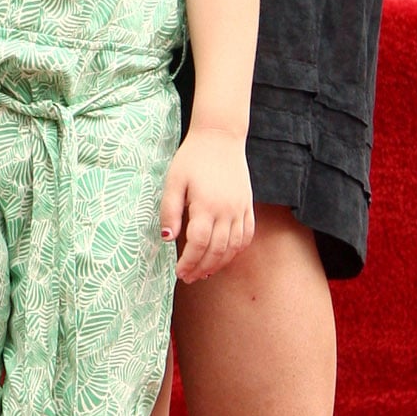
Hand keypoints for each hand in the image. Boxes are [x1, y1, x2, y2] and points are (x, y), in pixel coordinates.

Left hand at [160, 130, 254, 282]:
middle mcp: (227, 211)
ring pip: (234, 247)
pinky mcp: (248, 205)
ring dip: (220, 263)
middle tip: (189, 278)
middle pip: (217, 250)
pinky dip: (237, 250)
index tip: (179, 272)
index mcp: (206, 205)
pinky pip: (247, 235)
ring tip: (205, 272)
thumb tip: (168, 238)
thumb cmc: (192, 158)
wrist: (220, 138)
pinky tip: (226, 257)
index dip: (189, 262)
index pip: (199, 244)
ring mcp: (241, 209)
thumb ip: (170, 210)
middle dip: (202, 267)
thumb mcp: (174, 181)